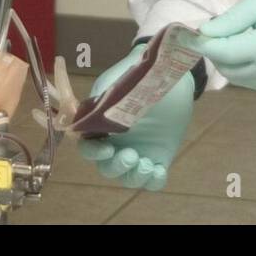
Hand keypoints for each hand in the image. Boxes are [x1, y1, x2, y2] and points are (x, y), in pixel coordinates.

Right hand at [77, 42, 193, 189]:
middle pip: (107, 168)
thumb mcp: (116, 86)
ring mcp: (137, 152)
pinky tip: (159, 170)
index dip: (94, 153)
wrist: (166, 74)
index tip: (108, 148)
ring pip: (129, 178)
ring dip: (135, 176)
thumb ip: (102, 102)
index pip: (88, 148)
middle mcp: (116, 145)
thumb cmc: (137, 77)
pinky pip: (153, 181)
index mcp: (100, 128)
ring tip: (147, 164)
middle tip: (131, 156)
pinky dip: (154, 181)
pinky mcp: (158, 157)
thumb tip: (90, 113)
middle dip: (117, 167)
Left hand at [190, 0, 255, 92]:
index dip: (205, 44)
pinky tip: (252, 49)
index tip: (190, 34)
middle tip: (219, 30)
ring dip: (229, 61)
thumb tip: (203, 34)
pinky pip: (254, 82)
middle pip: (229, 69)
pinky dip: (245, 68)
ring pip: (239, 79)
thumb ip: (231, 20)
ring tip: (239, 38)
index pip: (226, 53)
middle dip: (217, 52)